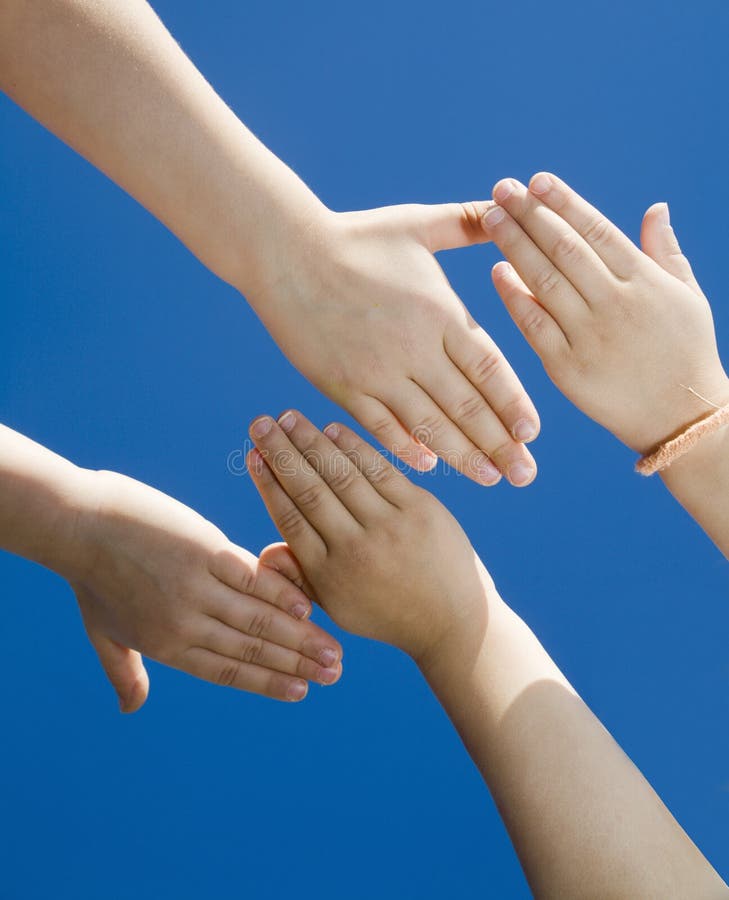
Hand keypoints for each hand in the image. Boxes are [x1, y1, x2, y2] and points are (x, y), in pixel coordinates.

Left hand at [66, 470, 342, 710]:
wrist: (77, 524)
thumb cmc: (91, 575)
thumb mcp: (103, 632)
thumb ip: (124, 670)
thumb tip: (130, 709)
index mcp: (165, 644)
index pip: (226, 669)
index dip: (267, 682)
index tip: (300, 692)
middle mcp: (185, 623)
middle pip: (251, 650)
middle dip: (297, 665)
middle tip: (334, 676)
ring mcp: (196, 588)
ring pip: (259, 619)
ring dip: (300, 637)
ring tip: (333, 651)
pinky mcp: (204, 552)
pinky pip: (250, 579)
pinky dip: (280, 594)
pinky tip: (307, 608)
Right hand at [245, 410, 492, 665]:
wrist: (454, 620)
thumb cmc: (387, 611)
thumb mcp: (339, 607)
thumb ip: (301, 578)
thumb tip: (264, 552)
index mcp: (329, 574)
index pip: (290, 518)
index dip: (268, 483)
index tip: (252, 455)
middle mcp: (356, 549)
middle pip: (310, 490)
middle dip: (281, 453)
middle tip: (260, 423)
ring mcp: (390, 527)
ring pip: (341, 474)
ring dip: (311, 441)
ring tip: (288, 417)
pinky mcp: (420, 510)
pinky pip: (380, 470)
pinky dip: (354, 447)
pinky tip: (332, 428)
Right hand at [251, 203, 539, 486]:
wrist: (285, 253)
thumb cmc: (355, 236)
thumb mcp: (417, 223)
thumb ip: (467, 222)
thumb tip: (508, 205)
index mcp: (440, 313)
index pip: (490, 369)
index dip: (514, 404)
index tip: (533, 434)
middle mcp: (415, 349)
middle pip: (467, 407)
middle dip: (500, 445)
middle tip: (526, 476)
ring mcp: (377, 372)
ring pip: (430, 425)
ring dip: (462, 456)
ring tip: (489, 479)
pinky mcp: (344, 386)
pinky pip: (381, 425)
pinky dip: (406, 447)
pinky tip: (427, 464)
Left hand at [481, 173, 728, 453]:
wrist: (679, 418)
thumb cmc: (684, 351)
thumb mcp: (687, 296)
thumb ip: (665, 252)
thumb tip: (655, 207)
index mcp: (644, 281)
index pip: (597, 230)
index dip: (564, 203)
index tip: (537, 180)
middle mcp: (615, 303)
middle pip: (564, 249)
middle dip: (530, 215)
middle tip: (501, 189)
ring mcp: (589, 336)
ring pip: (544, 281)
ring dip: (515, 245)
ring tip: (491, 219)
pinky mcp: (566, 368)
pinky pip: (534, 325)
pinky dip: (514, 296)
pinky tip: (496, 271)